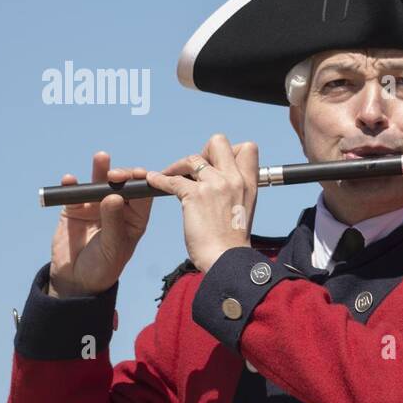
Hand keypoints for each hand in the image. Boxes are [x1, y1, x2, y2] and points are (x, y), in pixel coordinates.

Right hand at [49, 151, 157, 296]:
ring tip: (102, 157)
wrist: (76, 280)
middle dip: (121, 175)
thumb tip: (113, 196)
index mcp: (135, 218)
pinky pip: (72, 193)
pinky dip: (71, 185)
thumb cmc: (103, 266)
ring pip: (98, 183)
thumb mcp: (112, 247)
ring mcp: (94, 206)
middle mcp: (117, 208)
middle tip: (115, 174)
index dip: (141, 183)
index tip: (139, 175)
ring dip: (100, 169)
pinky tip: (69, 180)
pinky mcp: (73, 208)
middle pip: (121, 184)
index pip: (142, 195)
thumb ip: (113, 222)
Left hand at [146, 134, 258, 273]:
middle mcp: (234, 179)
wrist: (226, 259)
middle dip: (203, 151)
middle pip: (218, 142)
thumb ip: (236, 191)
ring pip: (191, 158)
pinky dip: (158, 179)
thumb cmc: (232, 241)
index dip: (230, 151)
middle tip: (193, 169)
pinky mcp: (195, 195)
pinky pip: (171, 179)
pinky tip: (153, 182)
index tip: (217, 164)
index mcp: (249, 184)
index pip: (248, 148)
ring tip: (169, 177)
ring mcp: (215, 185)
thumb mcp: (244, 210)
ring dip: (177, 167)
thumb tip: (221, 182)